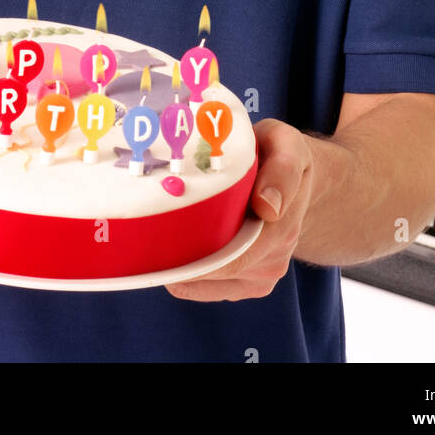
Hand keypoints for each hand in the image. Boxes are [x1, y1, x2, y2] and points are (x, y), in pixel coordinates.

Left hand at [166, 119, 313, 300]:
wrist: (295, 179)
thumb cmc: (279, 154)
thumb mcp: (286, 144)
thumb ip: (283, 170)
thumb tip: (268, 207)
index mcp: (280, 225)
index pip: (230, 257)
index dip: (188, 254)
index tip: (154, 239)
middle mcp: (274, 257)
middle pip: (213, 272)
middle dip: (175, 259)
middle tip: (139, 238)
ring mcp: (264, 275)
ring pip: (208, 284)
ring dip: (179, 267)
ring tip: (151, 239)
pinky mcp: (251, 284)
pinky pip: (210, 290)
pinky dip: (187, 277)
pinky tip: (171, 253)